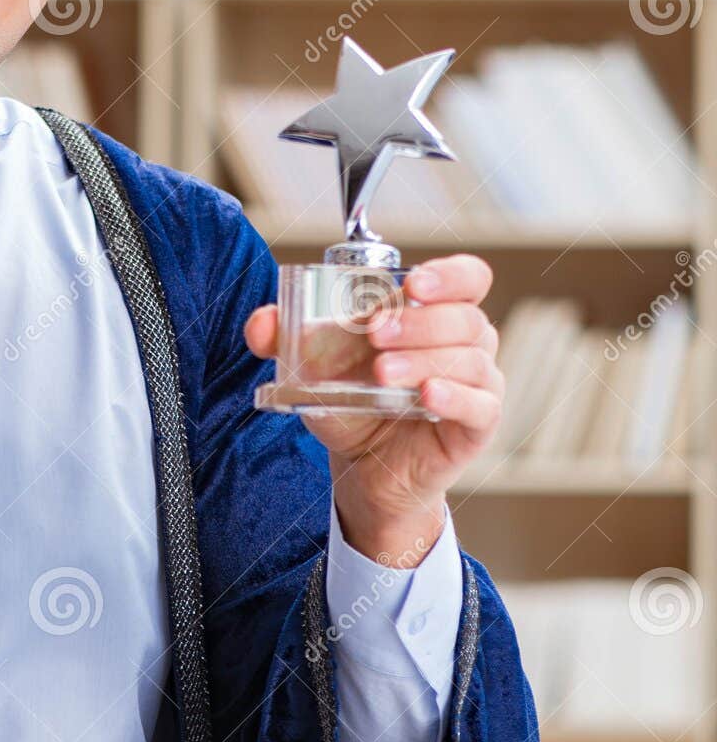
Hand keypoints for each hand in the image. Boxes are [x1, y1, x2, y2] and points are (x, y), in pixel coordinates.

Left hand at [244, 254, 503, 565]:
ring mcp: (476, 384)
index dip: (450, 275)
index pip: (468, 278)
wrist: (362, 465)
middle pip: (465, 317)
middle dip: (418, 321)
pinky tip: (428, 395)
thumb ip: (285, 337)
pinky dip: (456, 396)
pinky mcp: (477, 425)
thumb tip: (260, 325)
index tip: (412, 284)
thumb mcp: (314, 365)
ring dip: (425, 358)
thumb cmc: (351, 400)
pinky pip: (482, 405)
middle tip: (375, 333)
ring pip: (471, 358)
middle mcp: (464, 344)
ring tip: (382, 372)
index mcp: (432, 314)